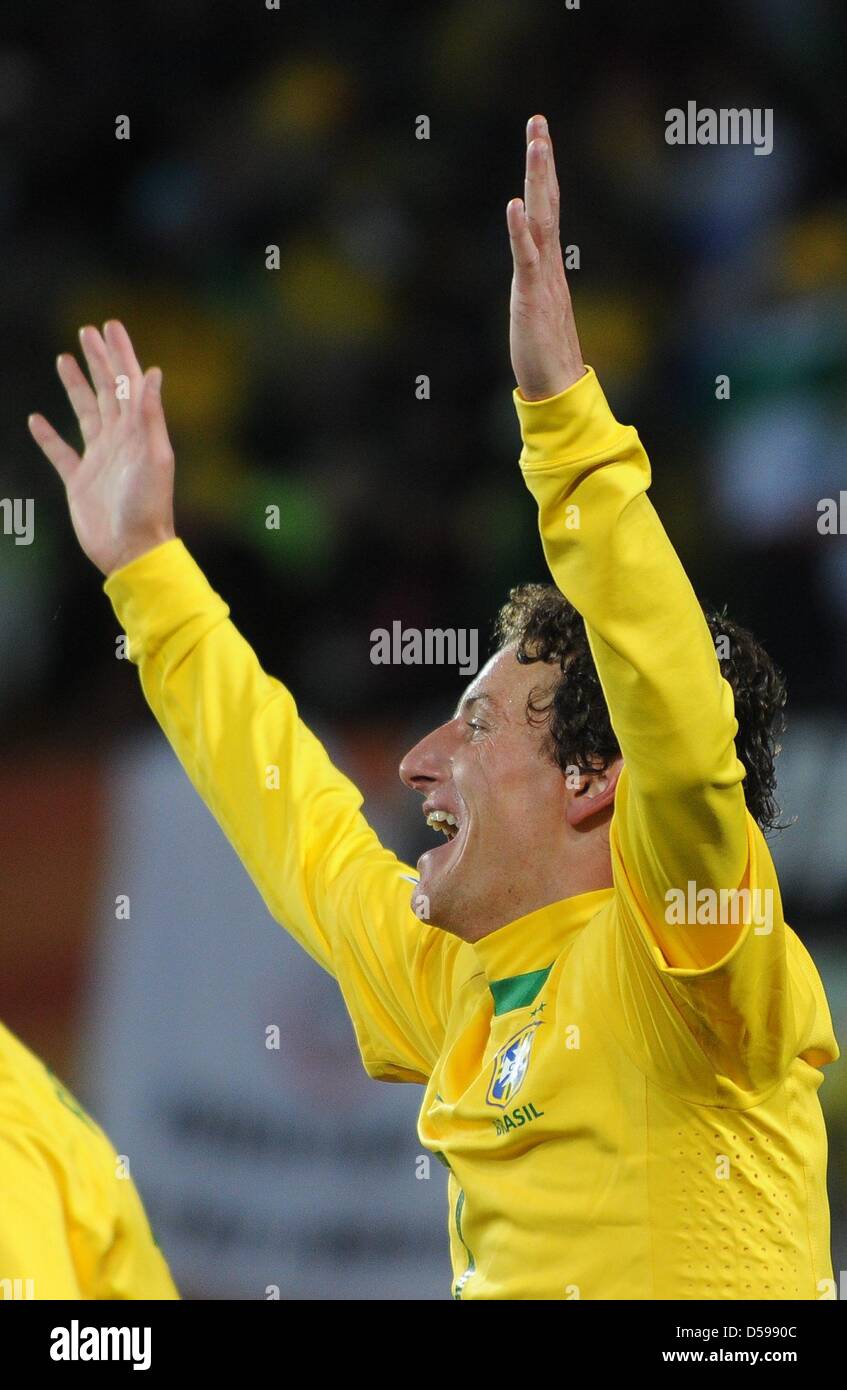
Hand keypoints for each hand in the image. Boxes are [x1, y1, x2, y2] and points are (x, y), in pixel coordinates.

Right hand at [29, 320, 175, 576]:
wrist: (132, 550)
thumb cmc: (148, 505)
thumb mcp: (154, 456)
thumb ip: (150, 414)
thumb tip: (154, 372)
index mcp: (138, 431)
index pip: (128, 383)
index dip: (119, 353)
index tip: (109, 326)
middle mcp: (119, 441)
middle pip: (107, 391)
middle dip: (97, 360)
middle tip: (86, 332)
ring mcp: (99, 460)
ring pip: (84, 414)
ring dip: (76, 387)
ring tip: (64, 360)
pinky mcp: (79, 482)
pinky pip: (60, 453)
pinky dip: (47, 437)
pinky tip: (36, 420)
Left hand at [508, 115, 585, 400]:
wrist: (558, 390)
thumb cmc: (546, 357)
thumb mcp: (537, 312)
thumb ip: (536, 288)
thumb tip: (533, 275)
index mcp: (549, 267)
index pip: (546, 211)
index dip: (543, 175)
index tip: (540, 138)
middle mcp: (549, 265)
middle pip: (547, 203)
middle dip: (542, 161)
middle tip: (538, 121)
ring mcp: (542, 279)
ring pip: (541, 219)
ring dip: (537, 180)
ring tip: (536, 143)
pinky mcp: (532, 297)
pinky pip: (526, 258)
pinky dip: (519, 231)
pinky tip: (514, 205)